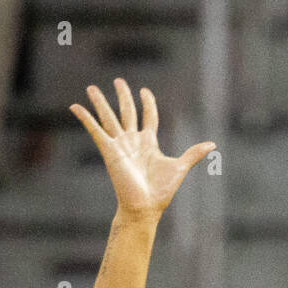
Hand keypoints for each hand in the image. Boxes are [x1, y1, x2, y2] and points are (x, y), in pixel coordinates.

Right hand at [71, 80, 213, 221]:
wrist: (144, 206)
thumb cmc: (161, 191)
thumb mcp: (180, 167)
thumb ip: (193, 154)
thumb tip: (212, 145)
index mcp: (149, 143)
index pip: (148, 117)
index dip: (147, 103)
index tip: (144, 91)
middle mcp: (132, 141)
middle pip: (126, 112)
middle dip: (123, 96)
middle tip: (118, 80)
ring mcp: (119, 145)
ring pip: (108, 117)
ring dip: (100, 102)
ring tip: (91, 87)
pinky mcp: (108, 151)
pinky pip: (95, 131)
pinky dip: (85, 118)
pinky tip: (75, 106)